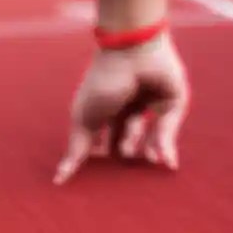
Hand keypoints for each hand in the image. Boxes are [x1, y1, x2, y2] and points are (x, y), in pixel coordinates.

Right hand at [53, 33, 189, 184]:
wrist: (133, 54)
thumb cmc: (102, 83)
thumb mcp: (84, 120)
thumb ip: (78, 149)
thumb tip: (60, 178)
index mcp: (105, 110)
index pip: (104, 141)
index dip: (102, 158)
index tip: (100, 177)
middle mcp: (128, 108)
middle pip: (128, 142)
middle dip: (125, 156)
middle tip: (125, 164)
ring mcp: (150, 106)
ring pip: (150, 139)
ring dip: (147, 153)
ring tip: (144, 159)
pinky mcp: (172, 104)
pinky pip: (169, 130)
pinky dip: (167, 147)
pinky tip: (165, 162)